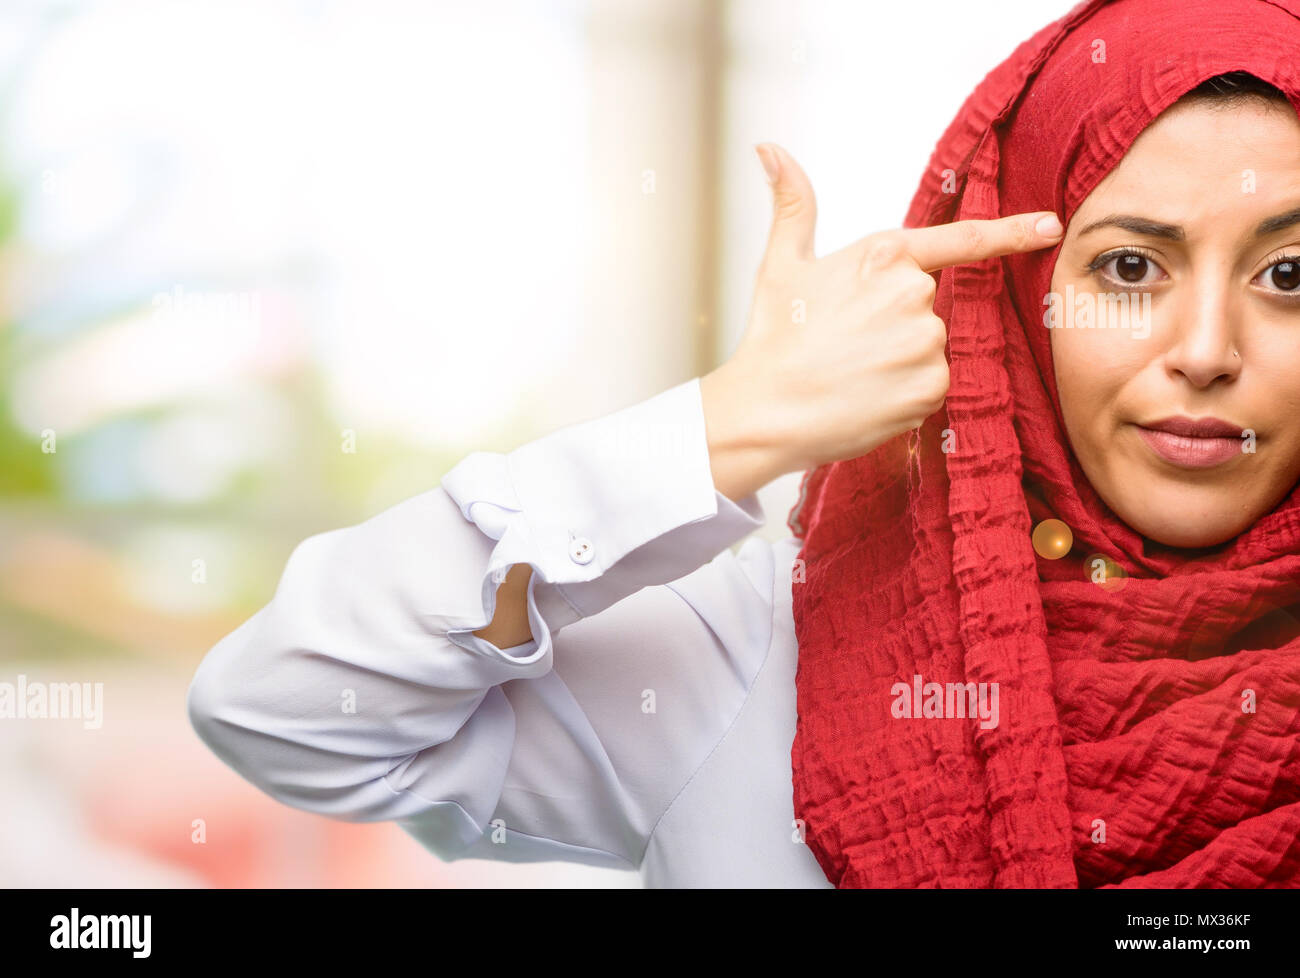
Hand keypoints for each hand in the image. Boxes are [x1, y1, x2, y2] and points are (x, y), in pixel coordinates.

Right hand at [699, 142, 1063, 499]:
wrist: (766, 411)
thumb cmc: (772, 337)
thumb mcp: (781, 263)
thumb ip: (791, 203)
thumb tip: (767, 147)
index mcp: (885, 255)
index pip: (964, 239)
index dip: (1014, 231)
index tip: (1052, 225)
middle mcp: (915, 293)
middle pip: (930, 308)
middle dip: (897, 325)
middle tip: (847, 345)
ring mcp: (927, 341)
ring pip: (931, 348)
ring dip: (901, 362)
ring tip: (852, 374)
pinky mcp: (932, 386)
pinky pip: (932, 387)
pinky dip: (905, 395)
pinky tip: (867, 398)